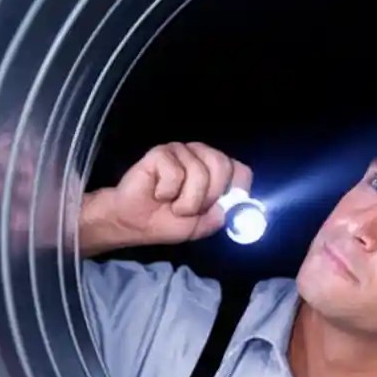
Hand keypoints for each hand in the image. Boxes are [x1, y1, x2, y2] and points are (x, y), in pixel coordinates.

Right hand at [79, 142, 252, 255]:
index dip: (236, 190)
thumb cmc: (167, 221)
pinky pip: (175, 172)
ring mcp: (182, 151)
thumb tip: (240, 207)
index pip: (242, 171)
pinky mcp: (161, 153)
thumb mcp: (202, 226)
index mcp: (217, 171)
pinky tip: (157, 192)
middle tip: (189, 209)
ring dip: (186, 199)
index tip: (220, 207)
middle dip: (208, 197)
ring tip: (171, 203)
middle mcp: (202, 156)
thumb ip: (222, 215)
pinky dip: (167, 191)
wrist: (133, 222)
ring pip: (200, 172)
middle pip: (223, 166)